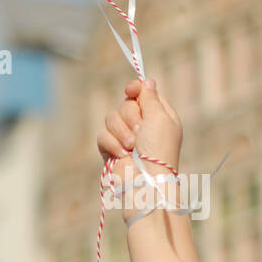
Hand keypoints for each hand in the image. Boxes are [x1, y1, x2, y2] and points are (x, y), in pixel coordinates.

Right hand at [97, 79, 183, 217]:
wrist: (145, 179)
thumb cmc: (158, 148)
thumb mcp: (159, 117)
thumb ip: (150, 97)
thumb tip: (147, 81)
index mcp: (158, 116)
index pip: (142, 93)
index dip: (135, 89)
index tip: (130, 90)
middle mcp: (142, 125)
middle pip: (125, 104)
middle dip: (130, 116)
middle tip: (140, 131)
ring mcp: (125, 137)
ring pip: (110, 117)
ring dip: (121, 131)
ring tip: (131, 147)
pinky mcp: (111, 149)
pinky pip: (102, 135)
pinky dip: (112, 144)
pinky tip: (122, 155)